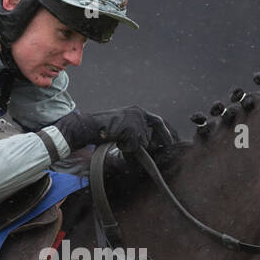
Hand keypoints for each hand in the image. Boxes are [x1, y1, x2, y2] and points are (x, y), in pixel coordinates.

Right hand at [54, 106, 177, 154]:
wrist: (89, 125)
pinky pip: (135, 146)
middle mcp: (139, 113)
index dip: (165, 132)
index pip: (157, 121)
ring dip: (132, 147)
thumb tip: (149, 146)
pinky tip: (116, 141)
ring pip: (143, 142)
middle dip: (154, 141)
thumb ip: (136, 133)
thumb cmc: (102, 129)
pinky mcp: (132, 128)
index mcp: (137, 111)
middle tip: (152, 145)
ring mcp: (136, 120)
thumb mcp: (123, 128)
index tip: (171, 142)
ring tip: (119, 140)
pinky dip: (126, 148)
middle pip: (153, 133)